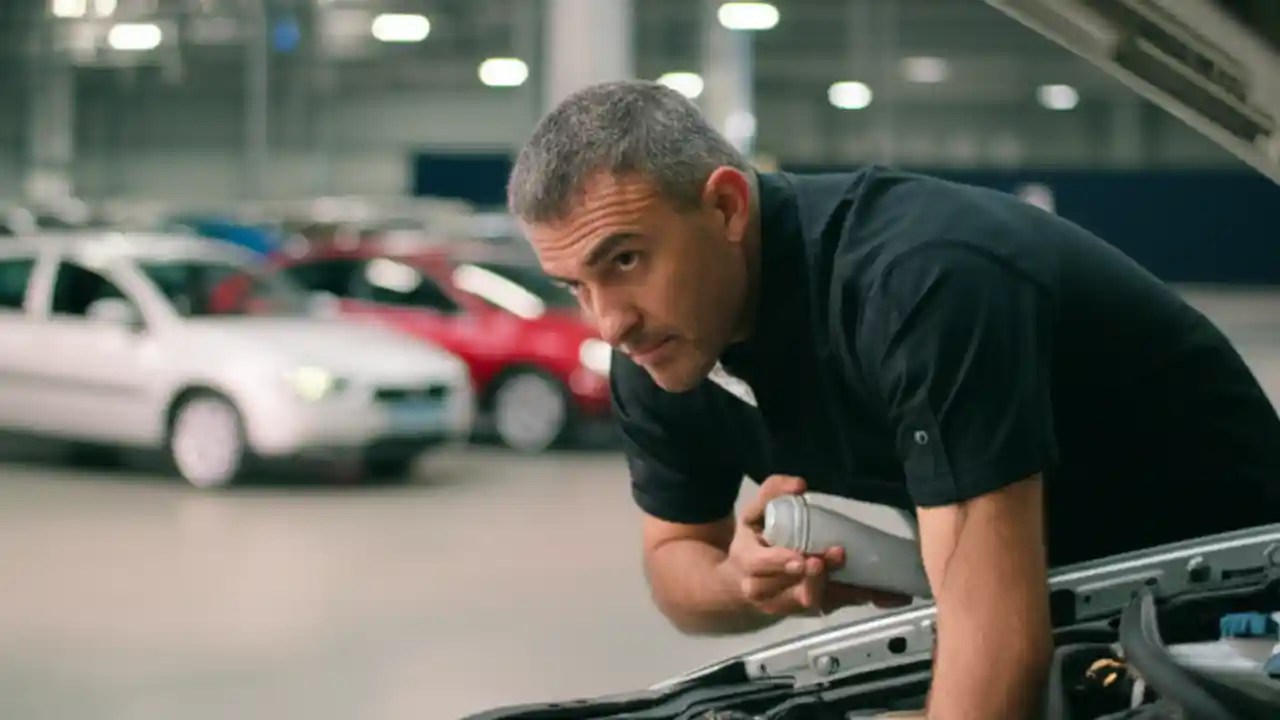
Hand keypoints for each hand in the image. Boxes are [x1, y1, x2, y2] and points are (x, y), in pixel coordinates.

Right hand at [728, 475, 912, 615]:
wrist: (745, 577)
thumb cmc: (754, 540)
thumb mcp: (754, 513)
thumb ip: (771, 493)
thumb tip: (800, 484)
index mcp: (748, 562)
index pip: (759, 565)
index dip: (779, 563)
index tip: (801, 558)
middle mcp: (764, 591)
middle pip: (791, 590)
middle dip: (816, 578)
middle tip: (836, 555)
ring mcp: (788, 605)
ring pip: (815, 603)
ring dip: (842, 592)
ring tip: (869, 582)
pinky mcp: (810, 610)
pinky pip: (835, 607)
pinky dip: (859, 600)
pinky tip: (887, 596)